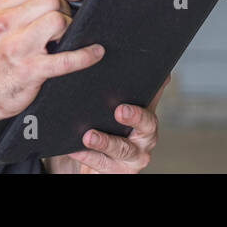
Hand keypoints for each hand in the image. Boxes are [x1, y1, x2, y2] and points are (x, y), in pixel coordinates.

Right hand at [0, 0, 103, 125]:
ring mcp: (17, 48)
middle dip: (65, 7)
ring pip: (58, 21)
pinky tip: (93, 53)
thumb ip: (27, 1)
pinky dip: (85, 55)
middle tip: (66, 19)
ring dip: (70, 27)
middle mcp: (4, 26)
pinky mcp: (30, 70)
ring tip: (65, 37)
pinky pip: (66, 59)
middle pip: (50, 0)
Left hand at [50, 75, 169, 173]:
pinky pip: (102, 165)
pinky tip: (74, 148)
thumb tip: (131, 55)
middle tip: (119, 110)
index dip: (152, 92)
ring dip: (105, 141)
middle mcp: (146, 137)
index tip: (144, 86)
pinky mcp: (117, 172)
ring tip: (88, 135)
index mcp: (146, 117)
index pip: (152, 101)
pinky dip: (87, 156)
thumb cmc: (109, 131)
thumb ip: (124, 89)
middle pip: (147, 126)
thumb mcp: (118, 112)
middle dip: (134, 117)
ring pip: (122, 149)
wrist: (100, 166)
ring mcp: (133, 157)